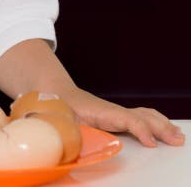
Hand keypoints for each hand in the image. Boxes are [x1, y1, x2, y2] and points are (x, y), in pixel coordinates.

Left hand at [62, 87, 184, 146]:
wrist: (61, 94)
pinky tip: (167, 128)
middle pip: (143, 117)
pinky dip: (157, 122)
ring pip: (146, 115)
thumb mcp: (62, 119)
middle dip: (161, 129)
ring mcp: (118, 112)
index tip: (152, 144)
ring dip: (163, 125)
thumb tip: (73, 141)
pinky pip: (142, 116)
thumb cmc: (62, 107)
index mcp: (102, 112)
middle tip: (176, 141)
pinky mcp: (119, 116)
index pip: (128, 119)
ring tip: (177, 136)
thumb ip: (69, 130)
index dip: (142, 131)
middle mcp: (114, 111)